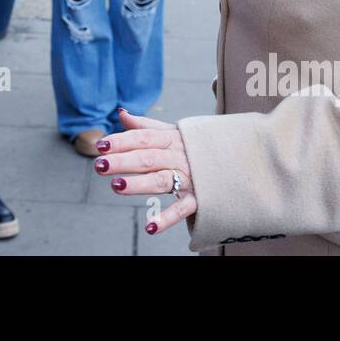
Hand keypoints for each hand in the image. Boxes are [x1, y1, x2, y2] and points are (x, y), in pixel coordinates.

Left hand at [93, 108, 197, 234]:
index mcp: (172, 138)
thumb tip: (121, 113)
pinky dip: (167, 218)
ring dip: (139, 184)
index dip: (121, 141)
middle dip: (123, 161)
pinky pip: (183, 209)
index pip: (142, 138)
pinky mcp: (201, 199)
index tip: (100, 146)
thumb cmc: (196, 147)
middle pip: (148, 158)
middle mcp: (180, 157)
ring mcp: (190, 178)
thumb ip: (145, 125)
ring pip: (162, 180)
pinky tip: (150, 226)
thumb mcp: (174, 132)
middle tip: (100, 165)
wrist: (239, 161)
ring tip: (116, 186)